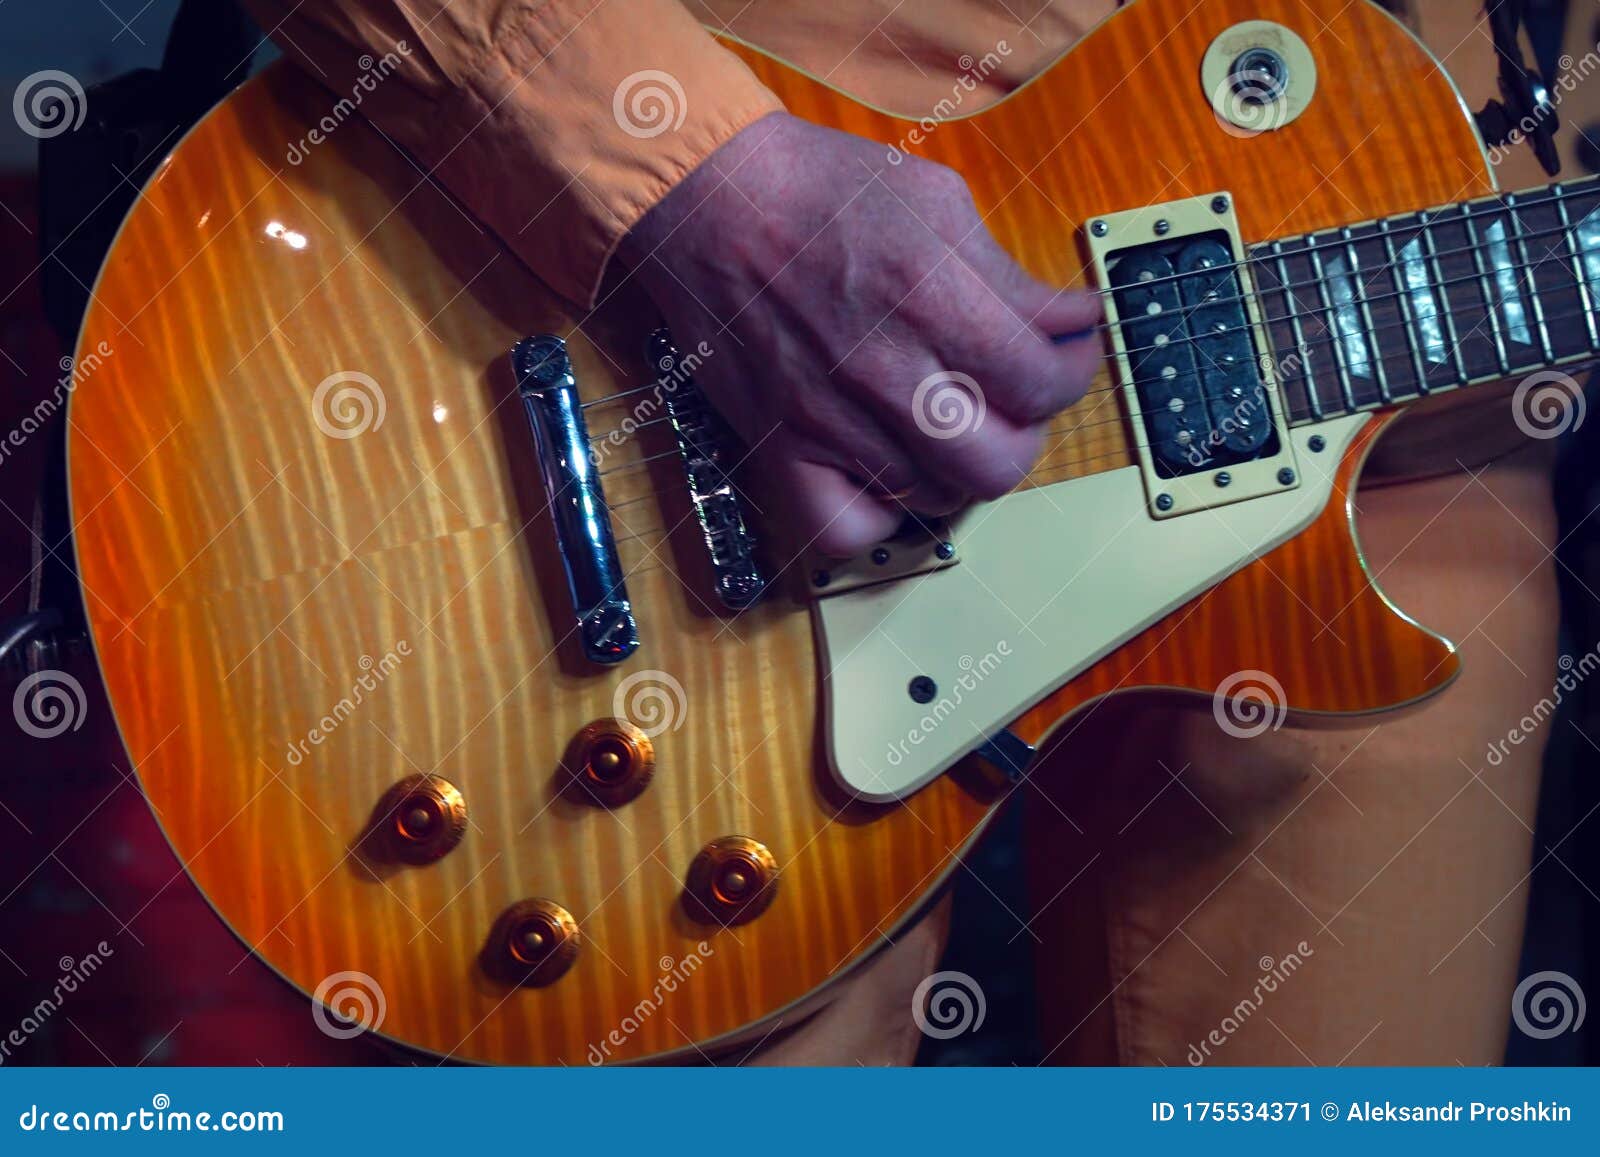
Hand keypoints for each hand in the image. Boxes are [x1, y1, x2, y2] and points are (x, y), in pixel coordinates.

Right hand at [617, 112, 1100, 555]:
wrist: (706, 197)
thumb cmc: (816, 187)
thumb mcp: (937, 200)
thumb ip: (1011, 276)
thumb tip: (1075, 320)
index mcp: (930, 298)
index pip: (1040, 384)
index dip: (1074, 373)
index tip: (1066, 356)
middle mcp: (883, 370)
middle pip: (999, 462)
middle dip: (1027, 430)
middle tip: (1016, 397)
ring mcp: (829, 417)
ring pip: (936, 496)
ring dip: (961, 464)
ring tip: (953, 423)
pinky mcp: (783, 444)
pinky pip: (846, 527)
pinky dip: (880, 513)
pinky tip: (890, 470)